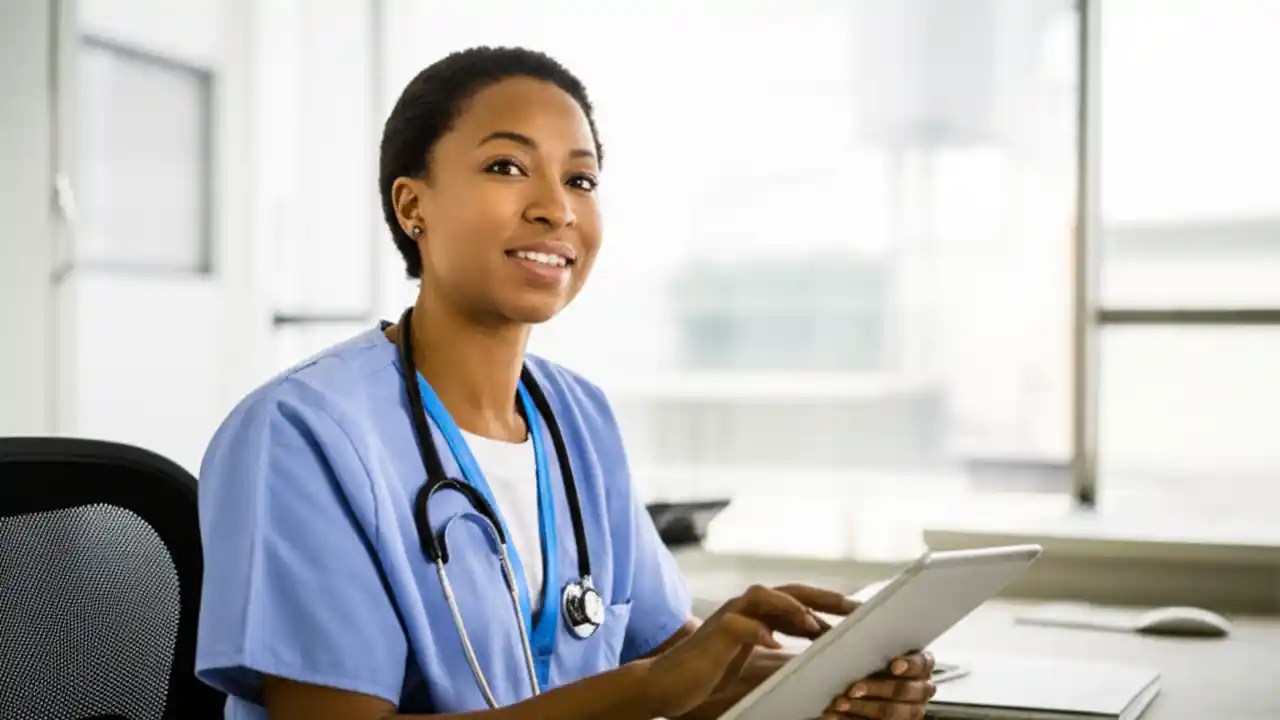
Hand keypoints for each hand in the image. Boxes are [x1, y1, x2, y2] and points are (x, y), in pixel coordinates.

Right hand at [639, 584, 855, 718]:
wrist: (666, 683)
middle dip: (823, 597)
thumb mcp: (751, 660)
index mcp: (758, 614)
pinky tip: (775, 644)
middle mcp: (745, 608)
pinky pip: (739, 626)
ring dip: (791, 607)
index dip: (830, 604)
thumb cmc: (709, 672)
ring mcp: (728, 617)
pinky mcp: (715, 634)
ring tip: (815, 626)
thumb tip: (816, 651)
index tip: (861, 613)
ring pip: (763, 596)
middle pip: (790, 591)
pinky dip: (759, 632)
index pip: (800, 600)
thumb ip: (778, 648)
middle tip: (856, 609)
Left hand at [818, 650, 936, 719]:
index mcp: (921, 665)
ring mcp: (911, 710)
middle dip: (877, 688)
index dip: (909, 665)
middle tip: (853, 688)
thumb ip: (873, 642)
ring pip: (892, 712)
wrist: (872, 684)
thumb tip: (849, 629)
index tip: (893, 666)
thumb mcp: (877, 648)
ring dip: (864, 707)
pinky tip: (836, 715)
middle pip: (904, 690)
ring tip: (840, 703)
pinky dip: (854, 719)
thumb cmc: (875, 659)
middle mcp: (921, 688)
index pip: (922, 663)